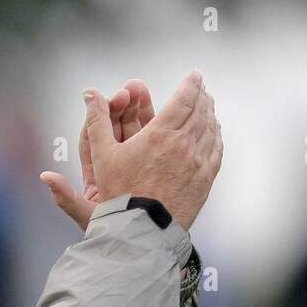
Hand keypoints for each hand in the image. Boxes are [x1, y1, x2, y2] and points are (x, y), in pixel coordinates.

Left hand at [41, 78, 155, 230]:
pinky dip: (162, 127)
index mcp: (96, 175)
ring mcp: (137, 167)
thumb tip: (46, 178)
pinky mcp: (158, 168)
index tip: (110, 99)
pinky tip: (170, 111)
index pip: (93, 138)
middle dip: (122, 107)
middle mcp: (115, 169)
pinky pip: (157, 143)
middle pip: (115, 129)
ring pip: (136, 133)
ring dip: (140, 111)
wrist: (146, 246)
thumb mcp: (88, 216)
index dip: (100, 116)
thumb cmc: (113, 234)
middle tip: (132, 88)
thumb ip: (66, 198)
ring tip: (144, 91)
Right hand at [80, 70, 220, 229]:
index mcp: (160, 134)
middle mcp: (183, 145)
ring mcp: (198, 162)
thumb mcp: (101, 156)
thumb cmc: (120, 195)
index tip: (194, 76)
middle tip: (201, 88)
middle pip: (200, 111)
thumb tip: (90, 95)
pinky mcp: (205, 179)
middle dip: (201, 96)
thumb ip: (96, 122)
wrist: (142, 230)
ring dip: (210, 113)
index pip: (183, 99)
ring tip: (208, 106)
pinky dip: (216, 136)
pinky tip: (214, 132)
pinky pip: (216, 150)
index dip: (190, 84)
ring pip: (210, 129)